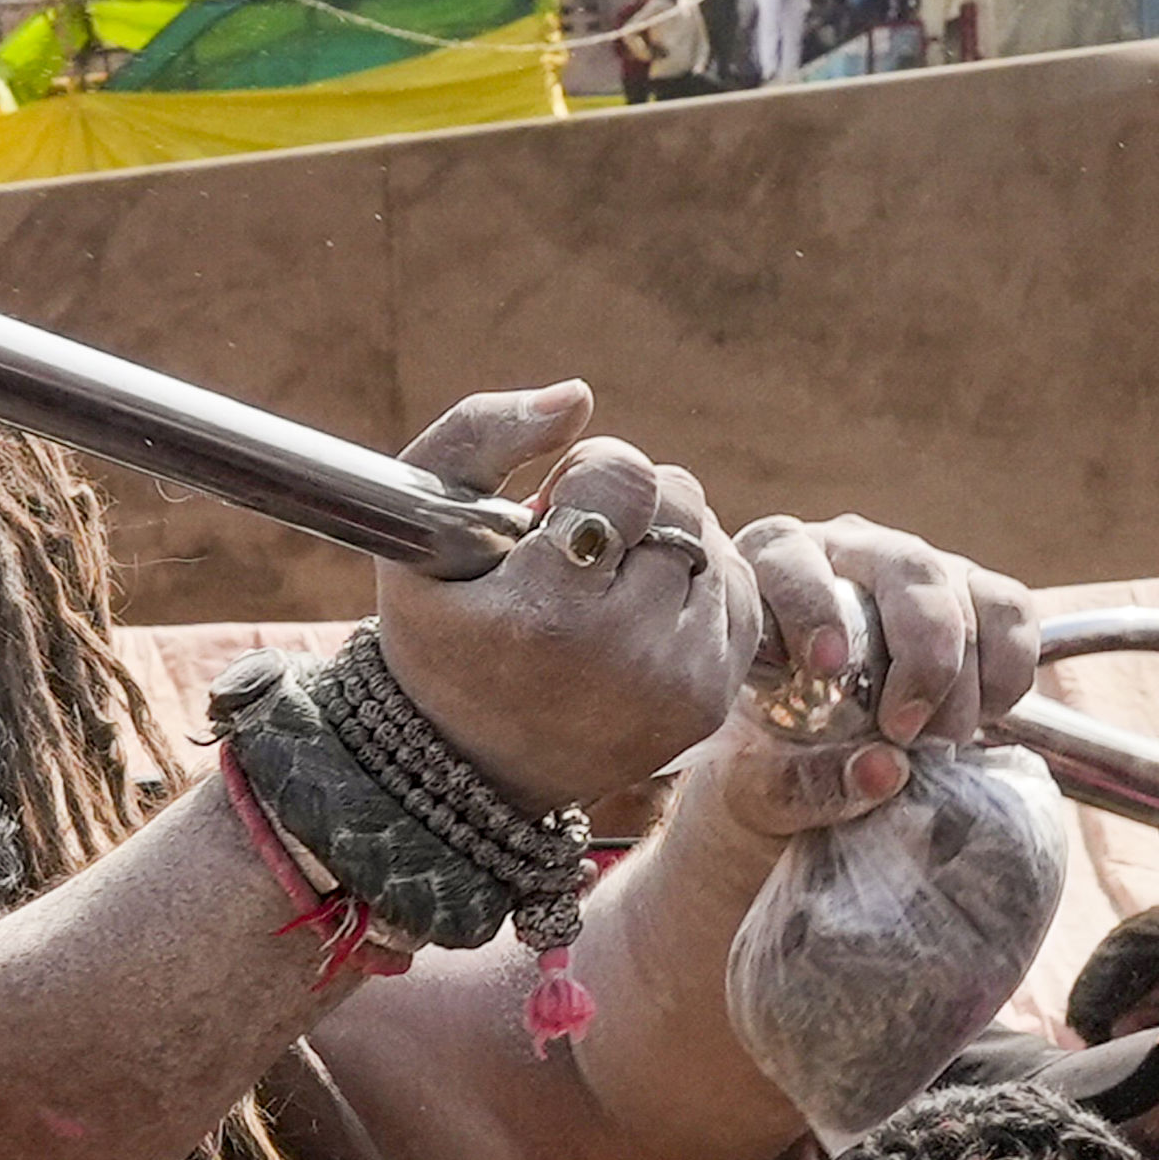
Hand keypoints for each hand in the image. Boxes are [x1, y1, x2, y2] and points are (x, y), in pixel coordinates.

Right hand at [374, 387, 755, 812]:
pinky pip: (738, 592)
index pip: (626, 475)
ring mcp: (679, 684)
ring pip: (714, 542)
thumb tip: (579, 396)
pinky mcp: (712, 702)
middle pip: (680, 501)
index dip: (586, 476)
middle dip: (629, 507)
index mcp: (548, 614)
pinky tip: (640, 610)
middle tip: (577, 551)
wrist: (470, 763)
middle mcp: (625, 656)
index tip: (547, 515)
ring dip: (663, 545)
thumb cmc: (442, 631)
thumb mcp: (419, 530)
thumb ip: (479, 434)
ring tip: (604, 586)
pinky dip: (695, 584)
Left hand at [692, 516, 1036, 835]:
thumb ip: (809, 783)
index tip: (826, 667)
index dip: (809, 601)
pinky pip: (1009, 610)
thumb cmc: (771, 760)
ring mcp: (916, 567)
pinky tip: (979, 717)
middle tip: (905, 732)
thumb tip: (886, 769)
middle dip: (920, 655)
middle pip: (904, 566)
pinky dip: (1006, 671)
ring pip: (959, 590)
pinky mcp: (973, 591)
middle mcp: (847, 555)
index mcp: (769, 577)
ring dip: (961, 676)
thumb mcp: (765, 786)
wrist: (821, 757)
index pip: (788, 555)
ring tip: (938, 741)